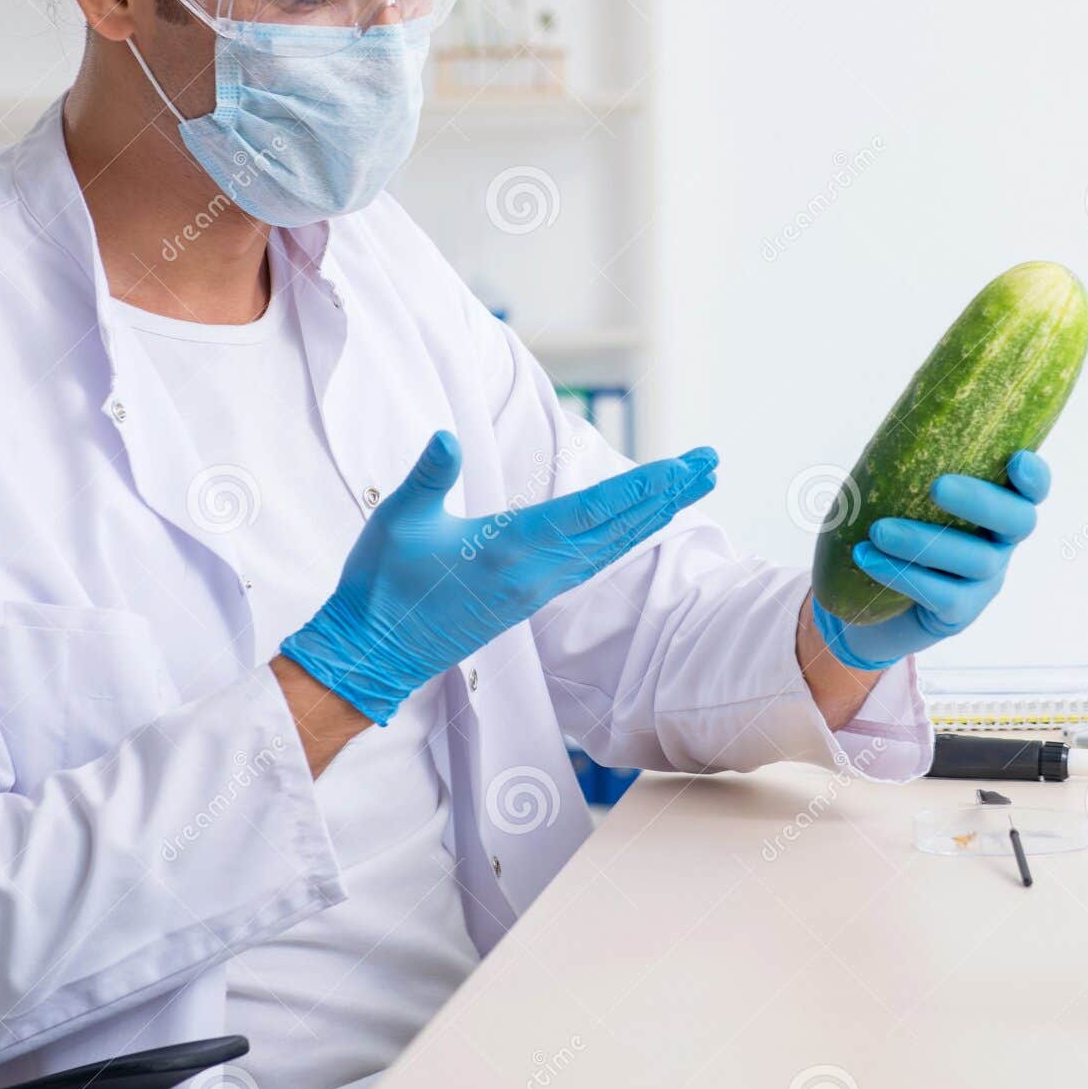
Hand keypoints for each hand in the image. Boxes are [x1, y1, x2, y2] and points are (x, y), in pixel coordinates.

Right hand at [280, 431, 717, 723]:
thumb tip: (447, 436)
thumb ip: (428, 477)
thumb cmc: (381, 583)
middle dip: (667, 493)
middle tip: (712, 462)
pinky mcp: (526, 598)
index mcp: (509, 548)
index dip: (641, 487)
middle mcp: (534, 572)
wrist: (375, 652)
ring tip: (687, 485)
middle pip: (617, 528)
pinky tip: (632, 525)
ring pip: (609, 546)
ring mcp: (534, 588)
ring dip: (651, 514)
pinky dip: (620, 536)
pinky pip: (589, 561)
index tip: (684, 467)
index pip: (591, 512)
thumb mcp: (396, 520)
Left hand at [812, 450, 1049, 671]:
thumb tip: (885, 438)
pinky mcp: (960, 614)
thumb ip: (900, 470)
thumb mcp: (891, 496)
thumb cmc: (885, 534)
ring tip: (878, 530)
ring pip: (976, 560)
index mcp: (990, 508)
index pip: (1029, 490)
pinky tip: (868, 559)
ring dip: (924, 542)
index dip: (1035, 477)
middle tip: (938, 487)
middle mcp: (998, 543)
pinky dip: (903, 574)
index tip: (1018, 459)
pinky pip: (944, 595)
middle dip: (981, 502)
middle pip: (1016, 522)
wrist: (866, 604)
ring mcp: (984, 581)